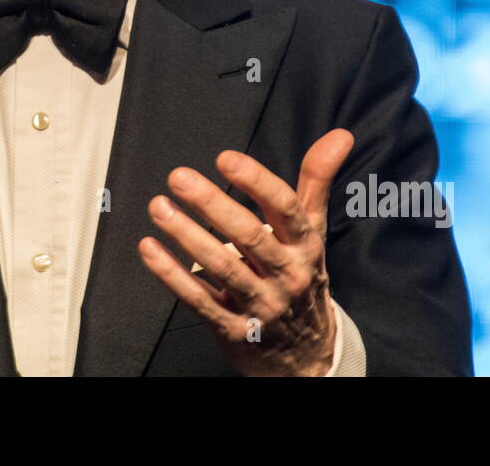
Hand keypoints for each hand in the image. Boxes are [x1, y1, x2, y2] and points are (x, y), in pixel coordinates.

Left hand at [138, 129, 354, 375]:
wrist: (309, 355)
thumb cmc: (303, 277)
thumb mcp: (314, 230)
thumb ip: (317, 180)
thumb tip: (340, 134)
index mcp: (306, 245)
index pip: (285, 208)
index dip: (256, 182)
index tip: (225, 158)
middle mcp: (286, 274)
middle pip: (250, 236)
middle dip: (212, 204)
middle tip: (179, 177)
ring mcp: (261, 304)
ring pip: (222, 267)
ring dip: (187, 235)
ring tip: (159, 207)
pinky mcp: (234, 329)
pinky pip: (199, 300)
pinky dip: (171, 274)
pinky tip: (150, 249)